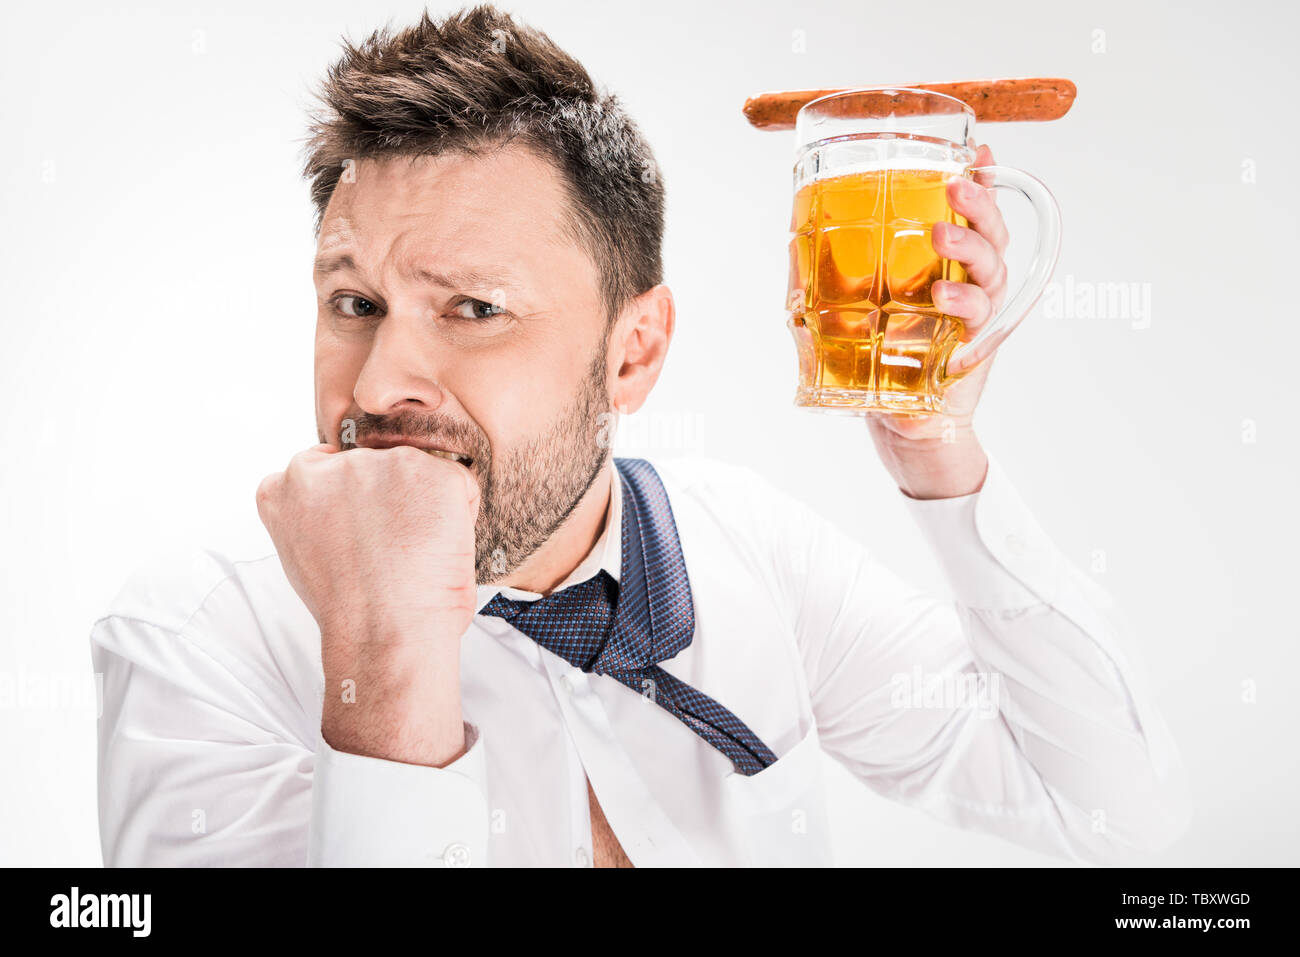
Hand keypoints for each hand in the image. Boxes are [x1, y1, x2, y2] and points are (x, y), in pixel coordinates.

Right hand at [255, 443, 480, 763]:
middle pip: (373, 469)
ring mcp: (381, 463)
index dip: (351, 502)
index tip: (363, 531)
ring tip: (416, 554)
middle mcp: (331, 465)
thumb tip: (350, 511)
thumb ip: (317, 517)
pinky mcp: (430, 470)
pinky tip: (440, 546)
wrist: (385, 632)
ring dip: (424, 504)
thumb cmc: (352, 614)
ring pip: (416, 473)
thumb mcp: (303, 557)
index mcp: (287, 487)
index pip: (323, 469)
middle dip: (388, 501)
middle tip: (394, 551)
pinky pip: (457, 483)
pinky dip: (459, 512)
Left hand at [865, 144, 1009, 498]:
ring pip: (991, 267)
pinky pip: (980, 318)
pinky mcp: (974, 347)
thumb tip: (794, 219)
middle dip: (978, 203)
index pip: (970, 212)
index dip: (980, 179)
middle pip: (990, 230)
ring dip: (969, 247)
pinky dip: (964, 304)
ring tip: (941, 236)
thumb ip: (836, 261)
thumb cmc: (879, 354)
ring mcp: (977, 313)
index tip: (975, 149)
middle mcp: (972, 280)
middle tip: (956, 184)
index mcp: (949, 260)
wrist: (898, 419)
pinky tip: (943, 296)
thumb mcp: (851, 299)